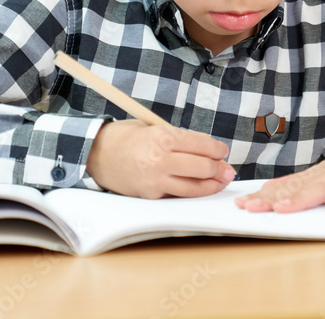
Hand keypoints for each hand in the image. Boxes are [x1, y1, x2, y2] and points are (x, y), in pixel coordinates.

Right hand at [86, 120, 234, 198]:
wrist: (98, 154)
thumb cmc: (128, 138)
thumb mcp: (155, 128)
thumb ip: (180, 139)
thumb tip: (209, 151)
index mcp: (164, 137)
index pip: (203, 145)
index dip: (218, 150)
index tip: (222, 151)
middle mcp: (161, 159)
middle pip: (203, 167)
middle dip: (219, 169)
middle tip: (226, 169)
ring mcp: (156, 180)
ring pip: (195, 187)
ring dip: (212, 185)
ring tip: (221, 182)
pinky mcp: (151, 195)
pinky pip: (179, 195)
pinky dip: (192, 192)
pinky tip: (200, 188)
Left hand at [234, 136, 324, 212]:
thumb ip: (302, 185)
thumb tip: (270, 193)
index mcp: (317, 175)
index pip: (286, 186)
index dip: (263, 195)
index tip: (241, 204)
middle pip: (297, 188)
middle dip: (273, 199)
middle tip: (250, 208)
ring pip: (322, 191)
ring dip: (302, 200)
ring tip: (283, 209)